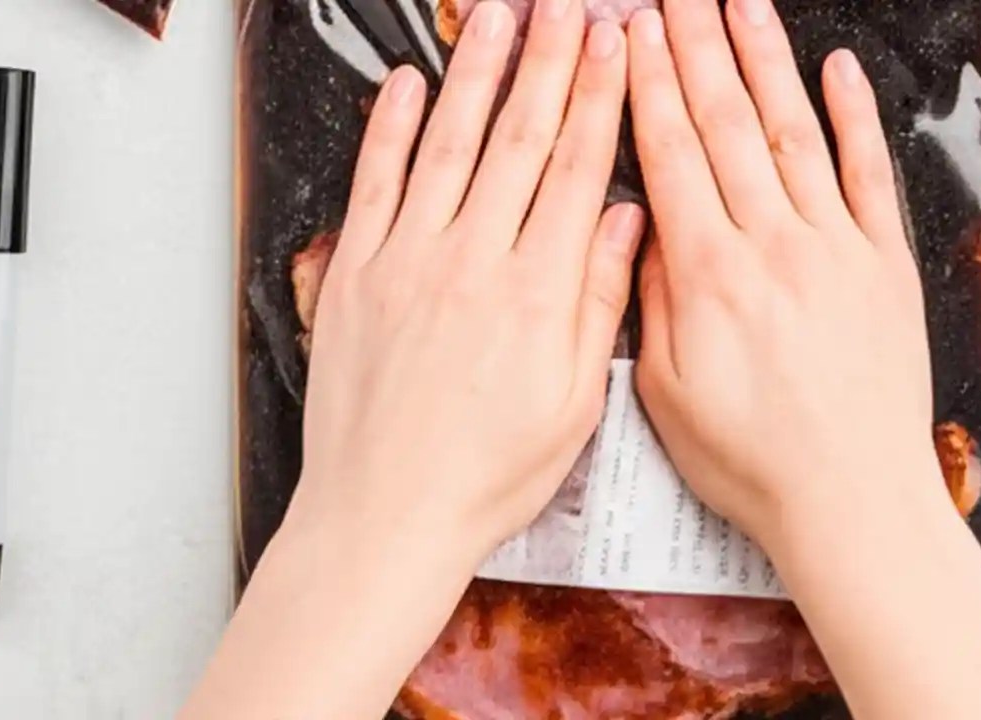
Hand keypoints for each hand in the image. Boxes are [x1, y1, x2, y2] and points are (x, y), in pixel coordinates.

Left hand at [183, 5, 638, 718]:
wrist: (385, 514)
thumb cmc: (479, 475)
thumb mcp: (572, 406)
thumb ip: (598, 305)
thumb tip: (624, 227)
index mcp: (534, 295)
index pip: (576, 170)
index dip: (599, 100)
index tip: (614, 50)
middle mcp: (470, 263)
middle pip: (518, 139)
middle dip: (547, 63)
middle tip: (566, 11)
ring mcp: (407, 262)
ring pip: (449, 144)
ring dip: (476, 73)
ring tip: (496, 19)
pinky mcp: (356, 274)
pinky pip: (375, 183)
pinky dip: (390, 129)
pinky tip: (408, 87)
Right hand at [627, 1, 938, 553]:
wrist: (852, 498)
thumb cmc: (756, 461)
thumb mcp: (667, 395)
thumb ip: (651, 303)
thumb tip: (646, 233)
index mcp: (711, 275)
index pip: (673, 154)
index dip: (648, 87)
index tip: (631, 37)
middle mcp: (774, 245)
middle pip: (728, 124)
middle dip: (695, 51)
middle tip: (676, 0)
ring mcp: (835, 247)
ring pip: (793, 132)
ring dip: (766, 62)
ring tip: (741, 7)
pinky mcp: (883, 264)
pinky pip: (868, 175)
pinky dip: (854, 119)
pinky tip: (838, 72)